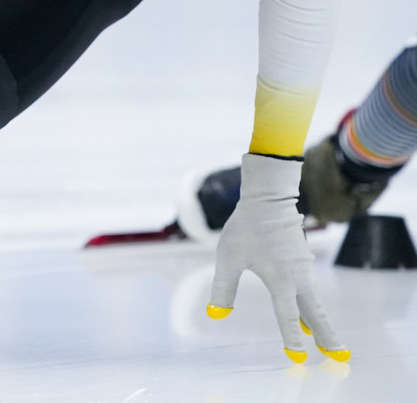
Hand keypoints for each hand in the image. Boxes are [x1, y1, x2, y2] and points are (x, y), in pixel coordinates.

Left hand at [207, 153, 348, 362]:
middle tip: (339, 357)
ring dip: (320, 323)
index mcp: (281, 280)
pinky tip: (306, 314)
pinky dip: (311, 306)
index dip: (291, 338)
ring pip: (314, 302)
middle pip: (316, 313)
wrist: (269, 199)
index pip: (287, 316)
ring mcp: (303, 268)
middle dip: (327, 336)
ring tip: (324, 342)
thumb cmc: (246, 227)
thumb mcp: (228, 257)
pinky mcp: (302, 261)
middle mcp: (297, 277)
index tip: (298, 357)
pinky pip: (308, 290)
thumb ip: (223, 286)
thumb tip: (216, 314)